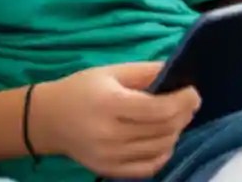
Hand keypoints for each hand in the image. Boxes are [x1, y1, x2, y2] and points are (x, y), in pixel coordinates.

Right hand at [31, 62, 199, 177]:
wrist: (48, 119)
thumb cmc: (81, 89)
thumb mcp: (110, 72)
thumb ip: (145, 72)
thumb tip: (179, 73)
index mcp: (109, 103)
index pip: (159, 109)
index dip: (184, 101)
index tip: (193, 91)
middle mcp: (110, 134)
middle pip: (163, 129)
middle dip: (184, 115)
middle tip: (189, 103)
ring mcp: (110, 156)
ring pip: (160, 148)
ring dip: (176, 132)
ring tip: (176, 118)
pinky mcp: (109, 170)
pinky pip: (148, 167)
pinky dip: (163, 154)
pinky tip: (163, 139)